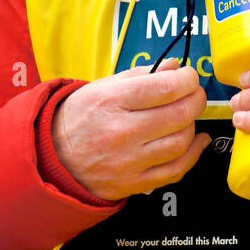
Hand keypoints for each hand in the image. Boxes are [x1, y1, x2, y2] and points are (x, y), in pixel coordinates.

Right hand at [50, 58, 209, 200]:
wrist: (53, 156)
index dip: (188, 79)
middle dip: (197, 99)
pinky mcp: (132, 183)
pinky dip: (193, 154)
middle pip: (179, 115)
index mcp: (112, 101)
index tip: (189, 77)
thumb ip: (142, 74)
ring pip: (180, 142)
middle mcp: (121, 132)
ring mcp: (127, 161)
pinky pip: (175, 170)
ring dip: (192, 125)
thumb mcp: (103, 86)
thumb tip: (176, 66)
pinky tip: (197, 141)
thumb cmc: (80, 116)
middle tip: (195, 94)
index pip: (166, 88)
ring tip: (186, 116)